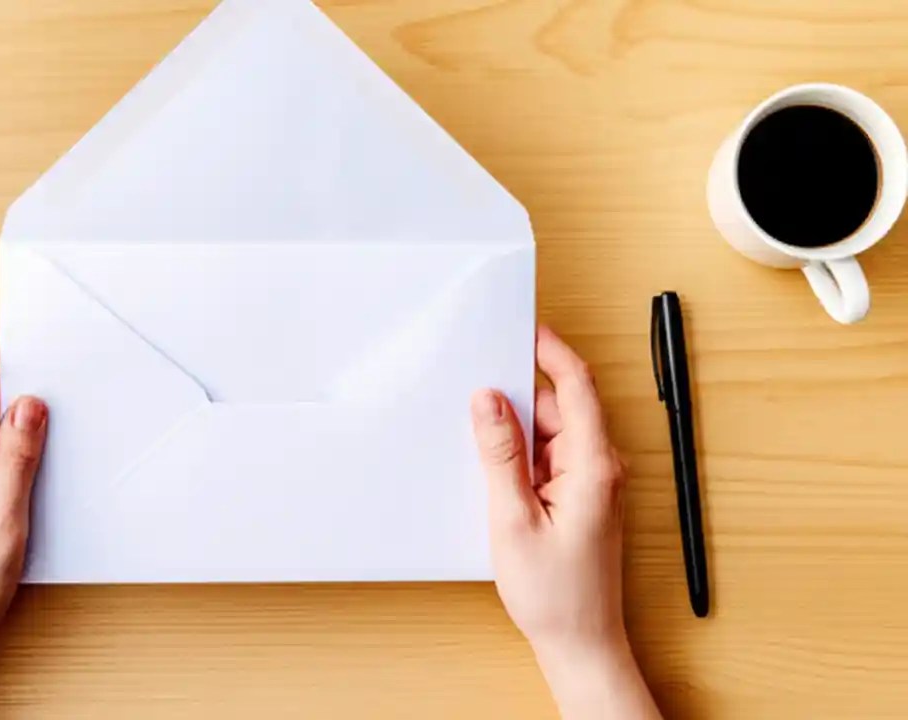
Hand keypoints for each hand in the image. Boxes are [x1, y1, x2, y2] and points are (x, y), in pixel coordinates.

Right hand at [472, 326, 660, 719]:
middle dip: (518, 397)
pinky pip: (546, 460)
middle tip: (474, 390)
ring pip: (549, 435)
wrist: (579, 644)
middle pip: (558, 408)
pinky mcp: (576, 499)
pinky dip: (519, 458)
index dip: (550, 352)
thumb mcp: (513, 517)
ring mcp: (588, 484)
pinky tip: (492, 473)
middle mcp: (598, 468)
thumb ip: (500, 454)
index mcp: (592, 465)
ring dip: (515, 433)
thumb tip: (488, 401)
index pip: (576, 387)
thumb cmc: (556, 594)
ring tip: (478, 445)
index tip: (522, 329)